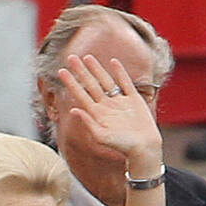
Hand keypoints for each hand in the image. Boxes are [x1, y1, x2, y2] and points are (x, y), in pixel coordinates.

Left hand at [58, 54, 162, 171]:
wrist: (143, 148)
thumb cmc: (122, 146)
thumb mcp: (101, 137)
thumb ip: (88, 123)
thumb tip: (74, 110)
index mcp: (97, 114)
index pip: (80, 95)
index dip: (71, 83)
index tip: (61, 71)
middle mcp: (106, 106)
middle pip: (91, 85)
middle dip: (80, 71)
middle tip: (71, 57)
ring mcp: (120, 102)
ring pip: (106, 81)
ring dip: (96, 69)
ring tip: (87, 57)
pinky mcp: (133, 99)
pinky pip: (125, 82)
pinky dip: (120, 72)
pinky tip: (113, 62)